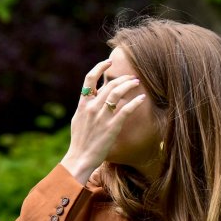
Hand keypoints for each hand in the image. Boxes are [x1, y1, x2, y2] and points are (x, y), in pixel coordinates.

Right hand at [60, 59, 146, 183]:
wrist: (80, 158)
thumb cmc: (79, 141)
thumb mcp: (78, 120)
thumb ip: (85, 107)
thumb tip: (92, 96)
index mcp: (82, 105)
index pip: (89, 79)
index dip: (99, 67)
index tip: (109, 62)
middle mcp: (92, 108)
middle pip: (109, 85)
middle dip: (123, 78)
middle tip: (132, 77)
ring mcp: (102, 117)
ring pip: (118, 93)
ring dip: (129, 85)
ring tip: (137, 83)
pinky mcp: (112, 127)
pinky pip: (126, 110)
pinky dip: (135, 102)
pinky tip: (142, 98)